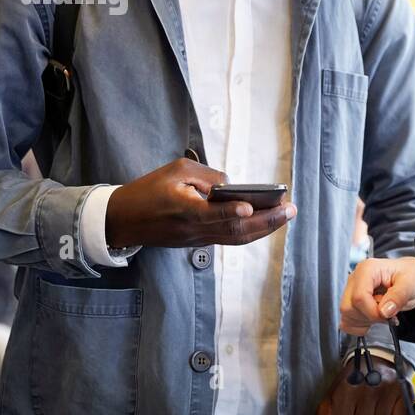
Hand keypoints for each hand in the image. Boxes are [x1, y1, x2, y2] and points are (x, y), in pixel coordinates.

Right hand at [104, 157, 295, 247]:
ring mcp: (198, 239)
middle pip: (234, 230)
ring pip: (236, 238)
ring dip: (264, 229)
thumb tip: (233, 186)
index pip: (211, 213)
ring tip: (286, 216)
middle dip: (266, 221)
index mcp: (184, 210)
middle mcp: (194, 229)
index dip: (231, 212)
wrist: (123, 220)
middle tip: (290, 210)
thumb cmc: (148, 190)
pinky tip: (267, 223)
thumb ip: (207, 176)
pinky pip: (230, 239)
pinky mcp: (199, 242)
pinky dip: (251, 232)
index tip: (250, 208)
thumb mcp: (174, 171)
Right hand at [339, 256, 414, 336]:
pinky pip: (346, 321)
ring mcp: (353, 290)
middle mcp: (356, 278)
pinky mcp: (353, 302)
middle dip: (369, 317)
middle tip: (387, 314)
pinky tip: (374, 319)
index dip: (372, 311)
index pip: (358, 297)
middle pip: (349, 307)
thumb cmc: (413, 275)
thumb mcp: (411, 284)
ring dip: (366, 321)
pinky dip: (359, 326)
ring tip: (383, 313)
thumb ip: (398, 297)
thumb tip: (384, 311)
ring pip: (346, 315)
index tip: (388, 315)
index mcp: (367, 269)